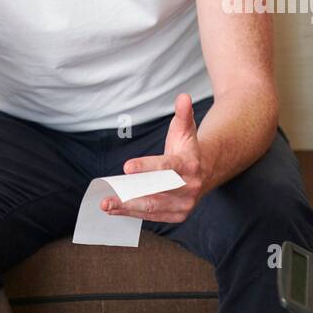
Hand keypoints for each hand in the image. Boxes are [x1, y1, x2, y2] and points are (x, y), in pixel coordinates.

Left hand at [102, 93, 209, 223]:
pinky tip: (115, 209)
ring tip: (106, 204)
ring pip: (152, 207)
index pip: (167, 167)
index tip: (126, 168)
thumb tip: (183, 97)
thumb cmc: (188, 149)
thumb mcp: (186, 129)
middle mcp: (189, 187)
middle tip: (109, 195)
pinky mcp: (177, 215)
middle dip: (131, 194)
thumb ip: (183, 114)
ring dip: (127, 207)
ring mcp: (184, 204)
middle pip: (157, 192)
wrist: (206, 171)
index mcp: (190, 165)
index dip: (146, 167)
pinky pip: (152, 216)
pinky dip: (131, 213)